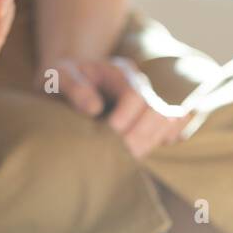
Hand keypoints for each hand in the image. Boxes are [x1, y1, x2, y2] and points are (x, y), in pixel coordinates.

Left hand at [48, 56, 193, 158]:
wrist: (69, 81)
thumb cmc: (61, 80)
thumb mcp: (58, 76)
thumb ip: (73, 87)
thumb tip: (93, 109)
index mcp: (119, 72)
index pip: (136, 95)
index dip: (125, 119)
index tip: (106, 136)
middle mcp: (141, 84)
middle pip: (157, 110)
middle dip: (140, 137)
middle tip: (117, 157)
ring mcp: (150, 99)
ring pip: (168, 121)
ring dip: (150, 143)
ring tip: (125, 160)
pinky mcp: (153, 115)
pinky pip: (175, 126)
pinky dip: (168, 138)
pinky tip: (147, 150)